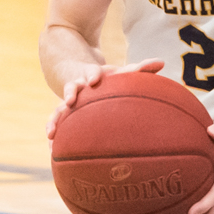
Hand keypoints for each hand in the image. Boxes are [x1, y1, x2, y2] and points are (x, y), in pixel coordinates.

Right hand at [49, 58, 165, 137]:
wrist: (77, 71)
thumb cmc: (106, 77)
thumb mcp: (120, 72)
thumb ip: (140, 68)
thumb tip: (162, 62)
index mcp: (92, 76)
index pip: (91, 72)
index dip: (92, 74)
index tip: (93, 79)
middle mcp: (78, 86)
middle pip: (71, 88)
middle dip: (69, 94)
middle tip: (69, 101)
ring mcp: (68, 99)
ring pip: (58, 108)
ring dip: (55, 119)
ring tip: (51, 132)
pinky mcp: (63, 111)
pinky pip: (57, 123)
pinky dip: (54, 134)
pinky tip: (52, 151)